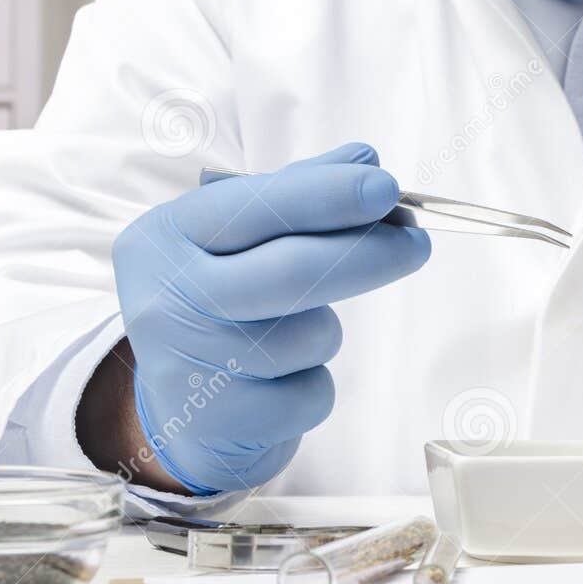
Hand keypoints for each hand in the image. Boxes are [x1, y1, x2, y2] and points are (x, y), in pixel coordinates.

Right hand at [111, 143, 429, 492]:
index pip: (255, 205)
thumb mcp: (237, 242)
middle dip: (368, 254)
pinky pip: (311, 395)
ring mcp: (187, 363)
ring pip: (311, 336)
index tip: (387, 187)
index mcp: (167, 236)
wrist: (171, 416)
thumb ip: (297, 197)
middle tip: (417, 244)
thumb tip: (364, 161)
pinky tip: (279, 384)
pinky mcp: (218, 422)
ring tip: (292, 335)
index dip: (327, 195)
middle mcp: (166, 297)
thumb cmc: (216, 309)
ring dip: (325, 333)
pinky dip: (313, 387)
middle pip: (293, 271)